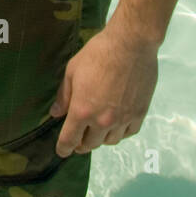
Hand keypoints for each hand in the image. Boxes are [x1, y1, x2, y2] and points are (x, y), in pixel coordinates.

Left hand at [49, 23, 158, 156]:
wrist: (130, 45)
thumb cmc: (97, 54)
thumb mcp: (72, 71)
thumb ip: (64, 96)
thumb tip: (55, 114)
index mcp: (82, 111)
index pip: (70, 139)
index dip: (63, 148)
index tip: (62, 151)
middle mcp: (102, 121)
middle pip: (90, 144)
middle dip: (80, 144)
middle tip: (78, 140)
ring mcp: (122, 119)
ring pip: (109, 141)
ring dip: (100, 139)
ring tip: (96, 131)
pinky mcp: (139, 114)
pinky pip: (127, 134)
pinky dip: (120, 133)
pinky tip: (116, 126)